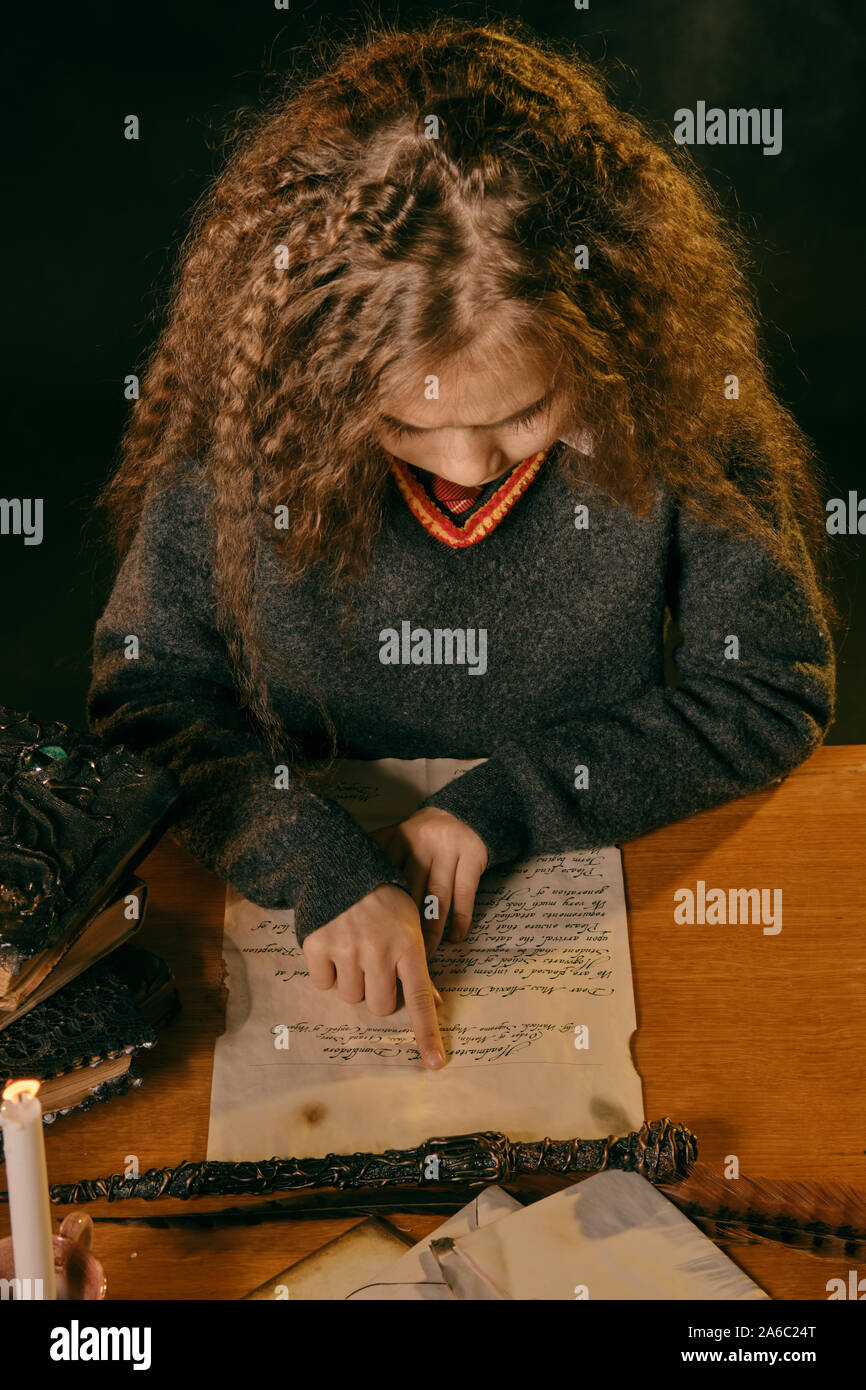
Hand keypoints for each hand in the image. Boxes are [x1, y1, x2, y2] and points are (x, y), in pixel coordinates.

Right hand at [302, 883, 445, 1069]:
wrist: (342, 865)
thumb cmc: (383, 897)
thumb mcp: (410, 923)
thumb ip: (418, 964)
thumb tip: (435, 1004)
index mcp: (407, 945)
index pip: (420, 998)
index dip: (427, 1033)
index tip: (435, 1064)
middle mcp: (378, 950)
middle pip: (380, 1006)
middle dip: (378, 993)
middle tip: (375, 966)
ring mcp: (346, 949)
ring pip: (350, 997)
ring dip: (352, 981)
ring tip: (354, 950)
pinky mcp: (317, 946)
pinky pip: (322, 983)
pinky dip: (326, 971)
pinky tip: (333, 946)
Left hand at [370, 807, 487, 956]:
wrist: (462, 814)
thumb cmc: (421, 836)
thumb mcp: (396, 836)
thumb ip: (375, 856)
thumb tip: (344, 881)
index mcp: (399, 839)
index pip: (387, 877)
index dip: (381, 908)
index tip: (371, 935)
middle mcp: (423, 844)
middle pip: (412, 892)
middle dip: (404, 926)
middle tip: (396, 956)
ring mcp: (449, 851)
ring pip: (439, 899)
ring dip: (433, 930)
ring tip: (426, 954)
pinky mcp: (472, 858)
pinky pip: (465, 895)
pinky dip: (461, 919)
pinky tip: (455, 938)